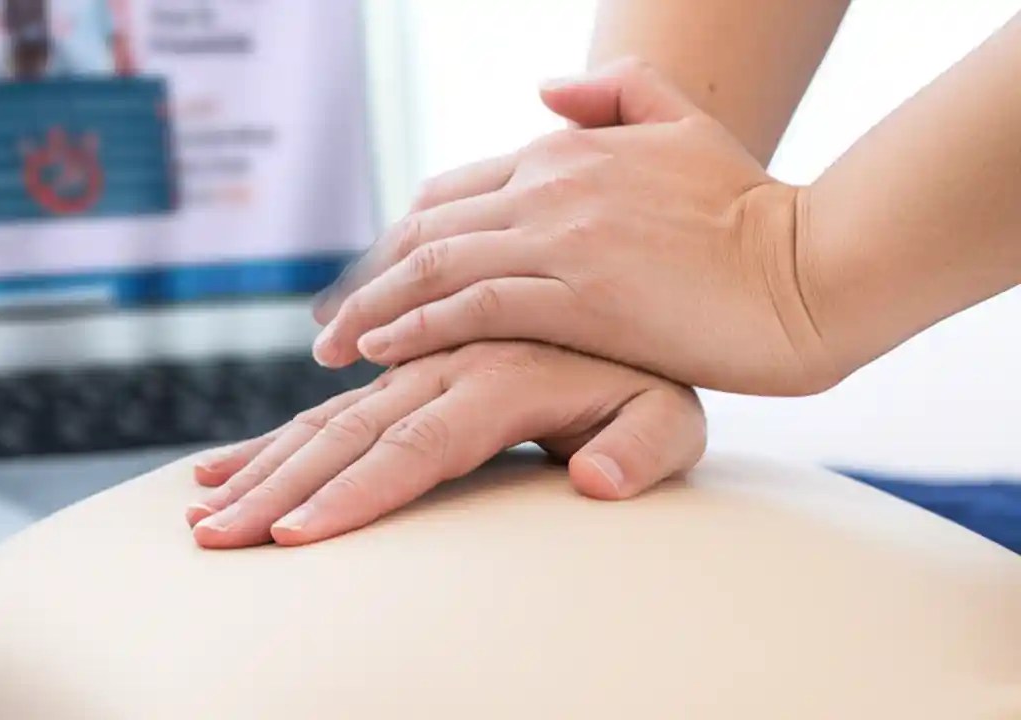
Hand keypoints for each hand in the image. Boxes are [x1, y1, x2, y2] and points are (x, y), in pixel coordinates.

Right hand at [185, 342, 705, 548]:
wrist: (637, 292)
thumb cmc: (657, 374)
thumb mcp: (673, 415)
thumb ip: (641, 447)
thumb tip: (593, 481)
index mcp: (502, 379)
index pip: (417, 446)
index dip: (355, 495)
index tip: (294, 539)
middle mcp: (447, 365)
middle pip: (351, 434)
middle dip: (278, 491)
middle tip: (214, 541)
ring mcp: (422, 365)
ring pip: (328, 418)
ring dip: (262, 465)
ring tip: (202, 513)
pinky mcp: (406, 370)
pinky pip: (334, 403)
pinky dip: (277, 436)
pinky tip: (227, 464)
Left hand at [312, 58, 836, 395]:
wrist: (815, 266)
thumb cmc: (753, 211)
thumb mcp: (683, 127)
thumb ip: (616, 95)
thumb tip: (545, 93)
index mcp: (566, 148)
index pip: (449, 193)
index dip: (400, 242)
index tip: (370, 286)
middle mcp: (551, 184)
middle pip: (426, 228)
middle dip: (368, 280)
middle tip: (327, 327)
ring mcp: (563, 235)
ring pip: (436, 265)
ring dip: (374, 309)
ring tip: (333, 349)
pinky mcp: (582, 292)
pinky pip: (474, 303)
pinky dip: (419, 323)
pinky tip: (382, 350)